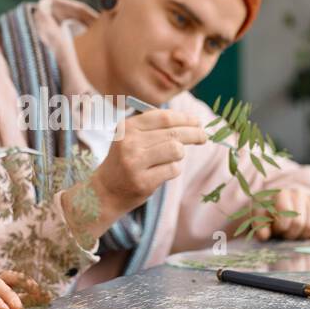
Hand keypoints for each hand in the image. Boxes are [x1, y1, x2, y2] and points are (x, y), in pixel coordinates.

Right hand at [80, 109, 206, 233]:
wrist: (105, 191)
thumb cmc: (124, 161)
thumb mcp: (130, 137)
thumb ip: (154, 127)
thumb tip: (191, 122)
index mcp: (128, 127)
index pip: (164, 117)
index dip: (185, 118)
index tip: (197, 121)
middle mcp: (130, 143)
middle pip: (173, 134)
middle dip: (194, 133)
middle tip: (204, 136)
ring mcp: (136, 163)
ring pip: (175, 150)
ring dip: (180, 154)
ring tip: (175, 157)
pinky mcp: (143, 181)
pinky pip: (173, 170)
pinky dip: (173, 169)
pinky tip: (164, 171)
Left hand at [255, 188, 309, 240]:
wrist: (289, 196)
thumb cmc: (272, 209)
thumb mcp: (260, 214)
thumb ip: (258, 224)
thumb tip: (263, 236)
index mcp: (280, 193)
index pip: (284, 219)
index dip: (280, 228)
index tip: (276, 227)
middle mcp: (298, 192)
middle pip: (299, 224)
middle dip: (290, 233)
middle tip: (286, 230)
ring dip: (302, 234)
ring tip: (295, 229)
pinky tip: (306, 228)